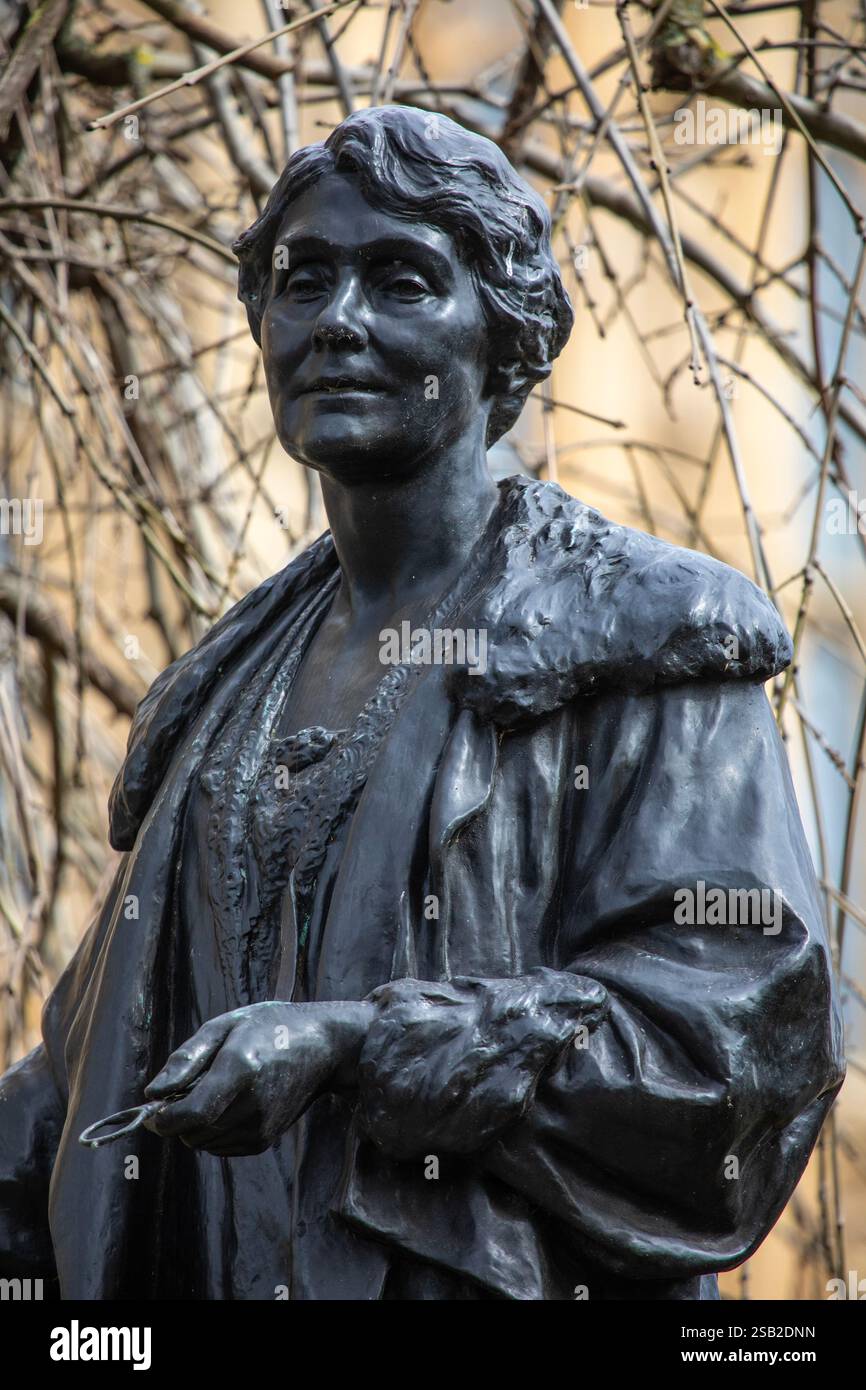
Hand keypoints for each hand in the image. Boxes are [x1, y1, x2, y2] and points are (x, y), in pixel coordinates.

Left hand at [143, 1000, 372, 1155]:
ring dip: (195, 1126)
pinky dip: (213, 1132)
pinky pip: (220, 1147)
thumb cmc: (269, 1028)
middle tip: (188, 1091)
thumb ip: (186, 1059)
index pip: (192, 1115)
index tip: (154, 1112)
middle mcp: (253, 1104)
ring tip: (213, 1093)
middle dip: (178, 1119)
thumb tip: (153, 1094)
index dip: (165, 1120)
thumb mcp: (225, 1025)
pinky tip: (228, 1105)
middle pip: (193, 1133)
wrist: (322, 1046)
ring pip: (204, 1144)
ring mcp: (261, 1126)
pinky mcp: (265, 1139)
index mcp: (241, 1069)